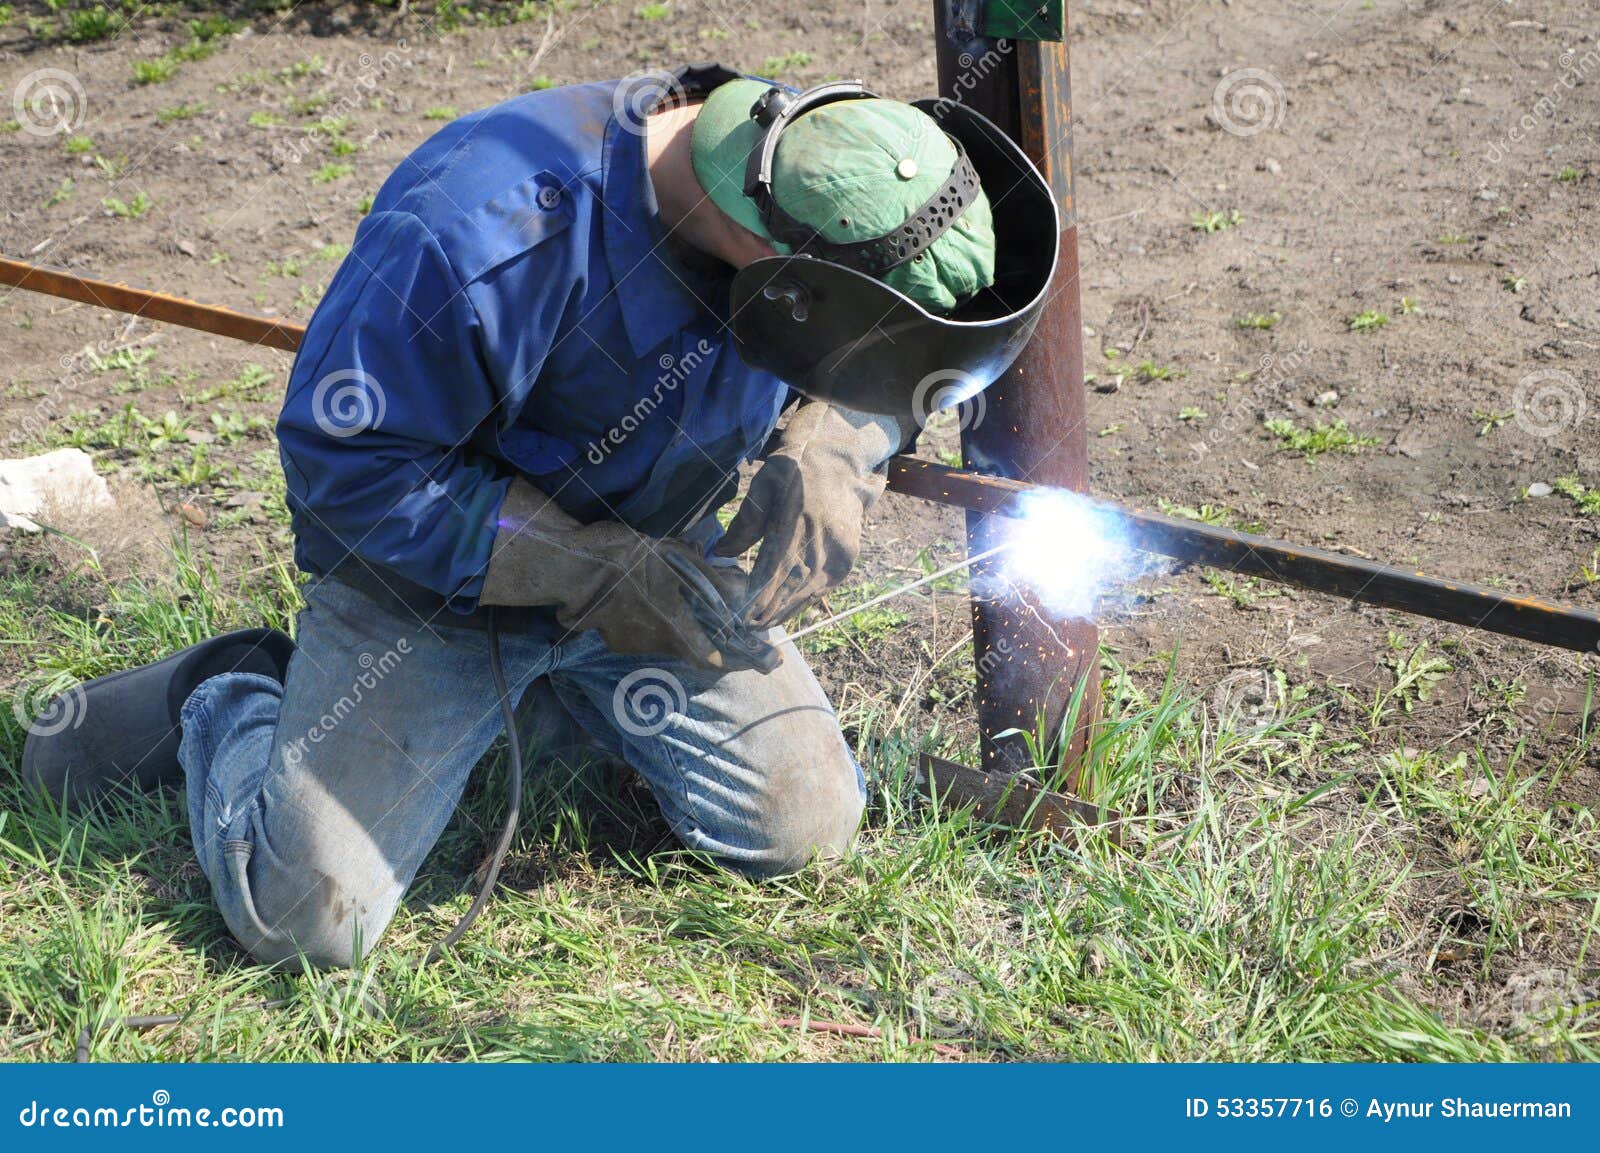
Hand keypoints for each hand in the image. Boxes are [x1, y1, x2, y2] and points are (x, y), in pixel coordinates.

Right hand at [481, 480, 741, 669]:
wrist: (571, 565)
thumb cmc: (626, 558)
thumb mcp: (675, 559)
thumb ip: (712, 579)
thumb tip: (744, 591)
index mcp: (674, 626)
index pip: (714, 659)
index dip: (740, 661)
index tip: (763, 660)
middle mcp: (654, 644)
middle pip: (690, 648)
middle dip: (706, 635)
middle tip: (718, 616)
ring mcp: (630, 644)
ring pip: (666, 641)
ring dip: (677, 626)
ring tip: (675, 597)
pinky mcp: (612, 638)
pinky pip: (643, 635)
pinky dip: (653, 621)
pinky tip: (646, 598)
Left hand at [714, 402, 890, 627]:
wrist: (841, 462)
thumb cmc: (796, 469)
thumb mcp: (765, 484)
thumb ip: (745, 521)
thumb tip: (721, 553)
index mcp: (798, 520)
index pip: (777, 569)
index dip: (761, 596)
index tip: (743, 615)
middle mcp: (823, 540)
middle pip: (794, 587)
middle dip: (770, 610)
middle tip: (747, 628)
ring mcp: (839, 551)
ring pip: (810, 592)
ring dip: (786, 610)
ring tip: (763, 624)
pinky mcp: (848, 557)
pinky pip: (824, 587)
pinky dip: (804, 600)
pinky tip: (786, 610)